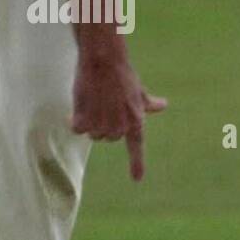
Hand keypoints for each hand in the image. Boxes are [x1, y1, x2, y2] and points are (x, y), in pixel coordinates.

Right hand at [70, 44, 166, 180]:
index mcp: (135, 120)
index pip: (136, 146)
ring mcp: (101, 126)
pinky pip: (78, 128)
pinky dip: (75, 119)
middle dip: (104, 123)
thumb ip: (147, 103)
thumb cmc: (121, 73)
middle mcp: (119, 127)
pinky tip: (79, 104)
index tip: (137, 180)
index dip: (137, 164)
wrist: (103, 60)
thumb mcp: (138, 90)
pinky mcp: (84, 122)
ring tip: (93, 99)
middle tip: (104, 102)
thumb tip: (163, 105)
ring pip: (93, 133)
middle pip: (108, 136)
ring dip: (90, 120)